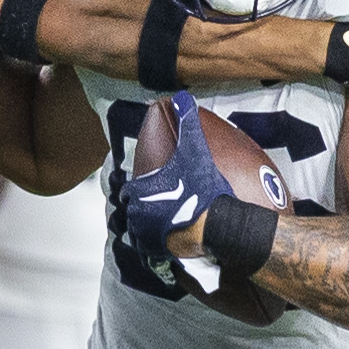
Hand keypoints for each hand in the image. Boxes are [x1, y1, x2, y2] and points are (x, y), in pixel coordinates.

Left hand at [122, 92, 230, 276]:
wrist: (219, 225)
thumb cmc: (205, 188)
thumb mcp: (195, 151)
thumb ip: (187, 124)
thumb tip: (182, 97)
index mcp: (141, 190)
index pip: (129, 190)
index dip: (140, 190)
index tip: (152, 190)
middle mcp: (137, 214)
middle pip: (133, 211)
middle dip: (144, 208)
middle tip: (161, 206)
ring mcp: (145, 235)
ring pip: (138, 231)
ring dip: (148, 226)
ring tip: (165, 222)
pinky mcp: (155, 252)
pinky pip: (148, 248)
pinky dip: (155, 244)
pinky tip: (168, 238)